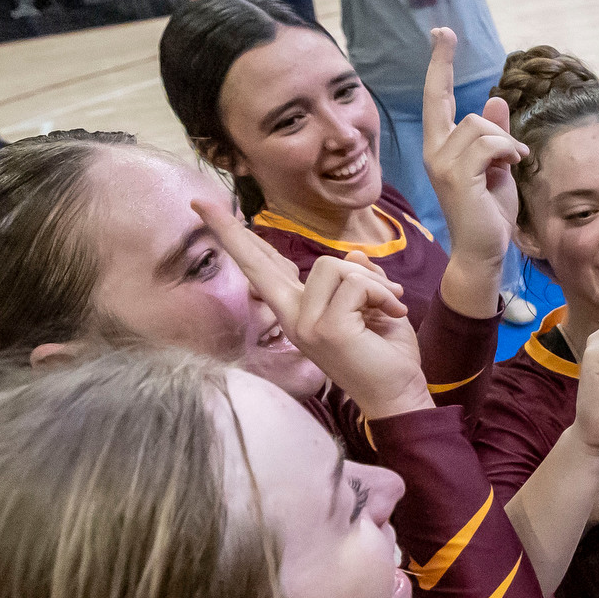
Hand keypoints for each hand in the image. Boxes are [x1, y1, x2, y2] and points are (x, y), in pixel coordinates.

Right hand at [193, 198, 430, 417]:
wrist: (400, 395)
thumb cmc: (387, 354)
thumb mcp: (372, 306)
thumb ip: (357, 280)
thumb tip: (353, 256)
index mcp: (296, 311)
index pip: (262, 270)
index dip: (234, 238)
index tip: (201, 206)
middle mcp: (292, 317)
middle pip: (264, 263)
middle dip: (230, 231)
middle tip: (198, 202)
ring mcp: (304, 324)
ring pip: (336, 267)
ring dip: (373, 283)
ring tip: (388, 306)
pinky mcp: (326, 328)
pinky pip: (356, 284)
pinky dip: (383, 294)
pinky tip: (393, 313)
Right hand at [422, 27, 527, 275]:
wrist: (484, 252)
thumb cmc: (490, 214)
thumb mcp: (497, 167)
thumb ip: (495, 134)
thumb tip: (495, 100)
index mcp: (439, 147)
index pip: (435, 97)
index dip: (439, 64)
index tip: (443, 34)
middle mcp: (433, 151)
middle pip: (469, 115)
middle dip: (500, 133)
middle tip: (514, 158)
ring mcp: (440, 163)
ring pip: (480, 127)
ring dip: (507, 145)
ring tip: (512, 166)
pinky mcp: (456, 175)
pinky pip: (488, 143)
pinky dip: (508, 151)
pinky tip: (515, 166)